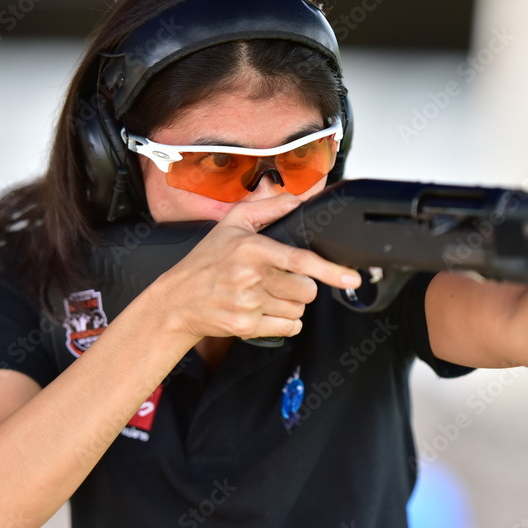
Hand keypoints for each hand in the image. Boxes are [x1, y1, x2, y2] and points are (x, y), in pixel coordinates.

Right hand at [153, 193, 361, 340]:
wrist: (177, 300)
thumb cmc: (206, 261)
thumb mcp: (231, 224)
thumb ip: (266, 207)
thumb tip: (296, 200)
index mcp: (252, 249)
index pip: (299, 260)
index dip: (329, 270)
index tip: (351, 277)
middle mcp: (251, 277)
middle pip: (306, 289)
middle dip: (303, 286)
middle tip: (282, 279)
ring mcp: (249, 304)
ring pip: (299, 309)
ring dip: (291, 303)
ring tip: (267, 294)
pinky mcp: (247, 326)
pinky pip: (288, 328)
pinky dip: (285, 322)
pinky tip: (266, 311)